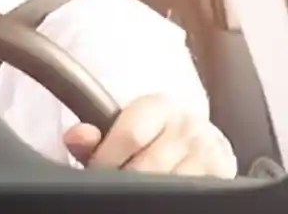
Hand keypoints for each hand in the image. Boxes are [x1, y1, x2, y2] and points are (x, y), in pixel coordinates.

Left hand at [64, 93, 236, 177]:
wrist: (198, 138)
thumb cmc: (151, 133)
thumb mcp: (123, 125)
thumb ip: (95, 133)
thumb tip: (76, 136)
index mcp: (159, 105)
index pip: (130, 135)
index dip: (107, 158)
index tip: (96, 170)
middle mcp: (189, 124)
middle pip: (148, 165)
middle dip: (124, 179)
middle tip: (113, 185)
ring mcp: (209, 149)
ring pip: (170, 183)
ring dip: (148, 191)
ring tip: (136, 190)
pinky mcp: (224, 171)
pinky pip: (190, 190)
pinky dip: (169, 195)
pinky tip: (160, 192)